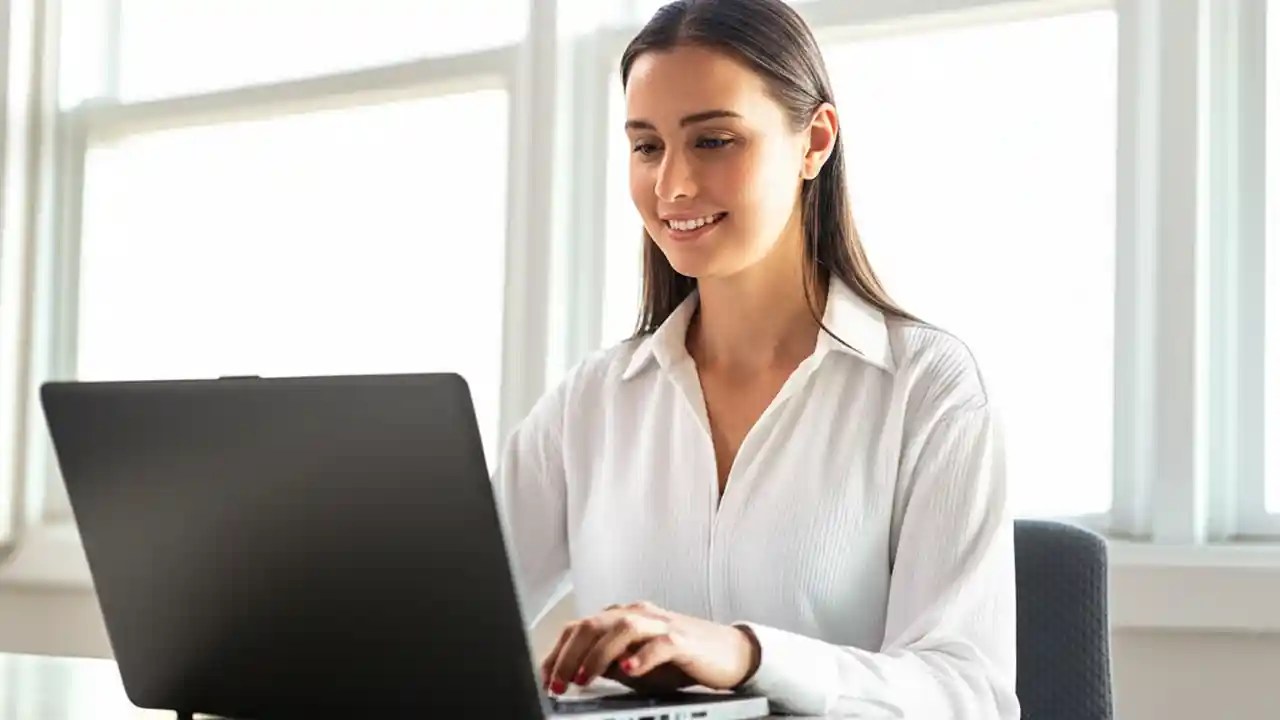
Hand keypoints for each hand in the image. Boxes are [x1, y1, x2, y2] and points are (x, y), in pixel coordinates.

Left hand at [540, 601, 760, 695]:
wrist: (729, 654)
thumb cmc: (681, 658)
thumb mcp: (636, 664)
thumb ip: (609, 663)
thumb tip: (576, 671)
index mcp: (623, 617)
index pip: (581, 627)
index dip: (558, 651)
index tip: (545, 677)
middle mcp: (639, 614)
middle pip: (594, 624)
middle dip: (570, 654)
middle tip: (558, 682)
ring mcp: (661, 624)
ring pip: (621, 628)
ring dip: (597, 655)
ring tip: (583, 678)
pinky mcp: (683, 640)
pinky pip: (659, 644)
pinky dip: (640, 657)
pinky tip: (628, 671)